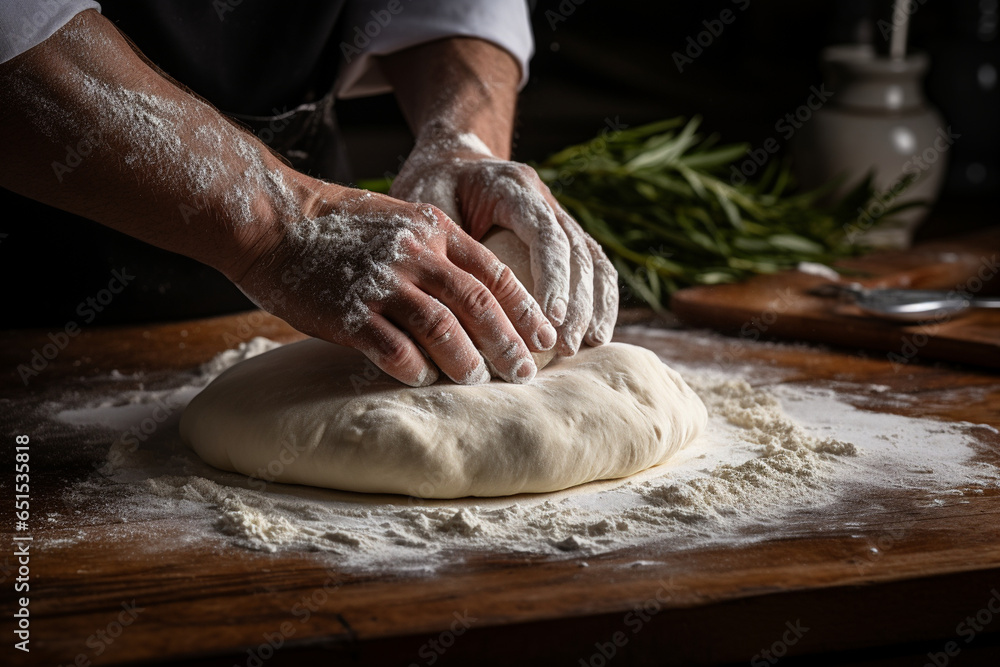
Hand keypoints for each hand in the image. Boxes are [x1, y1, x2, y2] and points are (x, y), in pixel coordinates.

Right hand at [232, 184, 557, 386]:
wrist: (271, 219)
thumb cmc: (336, 224)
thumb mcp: (398, 220)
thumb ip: (434, 250)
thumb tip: (470, 295)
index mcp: (432, 231)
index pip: (494, 272)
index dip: (524, 308)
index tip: (546, 336)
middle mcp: (414, 255)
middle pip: (477, 304)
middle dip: (507, 342)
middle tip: (525, 373)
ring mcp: (382, 284)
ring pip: (442, 328)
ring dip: (466, 360)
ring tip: (479, 381)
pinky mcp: (348, 313)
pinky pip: (392, 348)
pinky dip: (414, 368)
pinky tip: (423, 380)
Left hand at [390, 132, 618, 355]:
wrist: (453, 162)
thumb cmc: (434, 186)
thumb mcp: (426, 203)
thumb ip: (441, 242)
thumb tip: (447, 300)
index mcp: (514, 188)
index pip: (545, 234)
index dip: (552, 277)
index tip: (550, 317)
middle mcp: (544, 199)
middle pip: (577, 250)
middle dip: (577, 302)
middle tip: (565, 345)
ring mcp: (559, 215)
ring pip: (593, 258)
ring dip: (593, 304)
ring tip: (586, 344)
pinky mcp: (564, 235)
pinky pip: (594, 266)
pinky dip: (600, 300)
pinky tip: (596, 334)